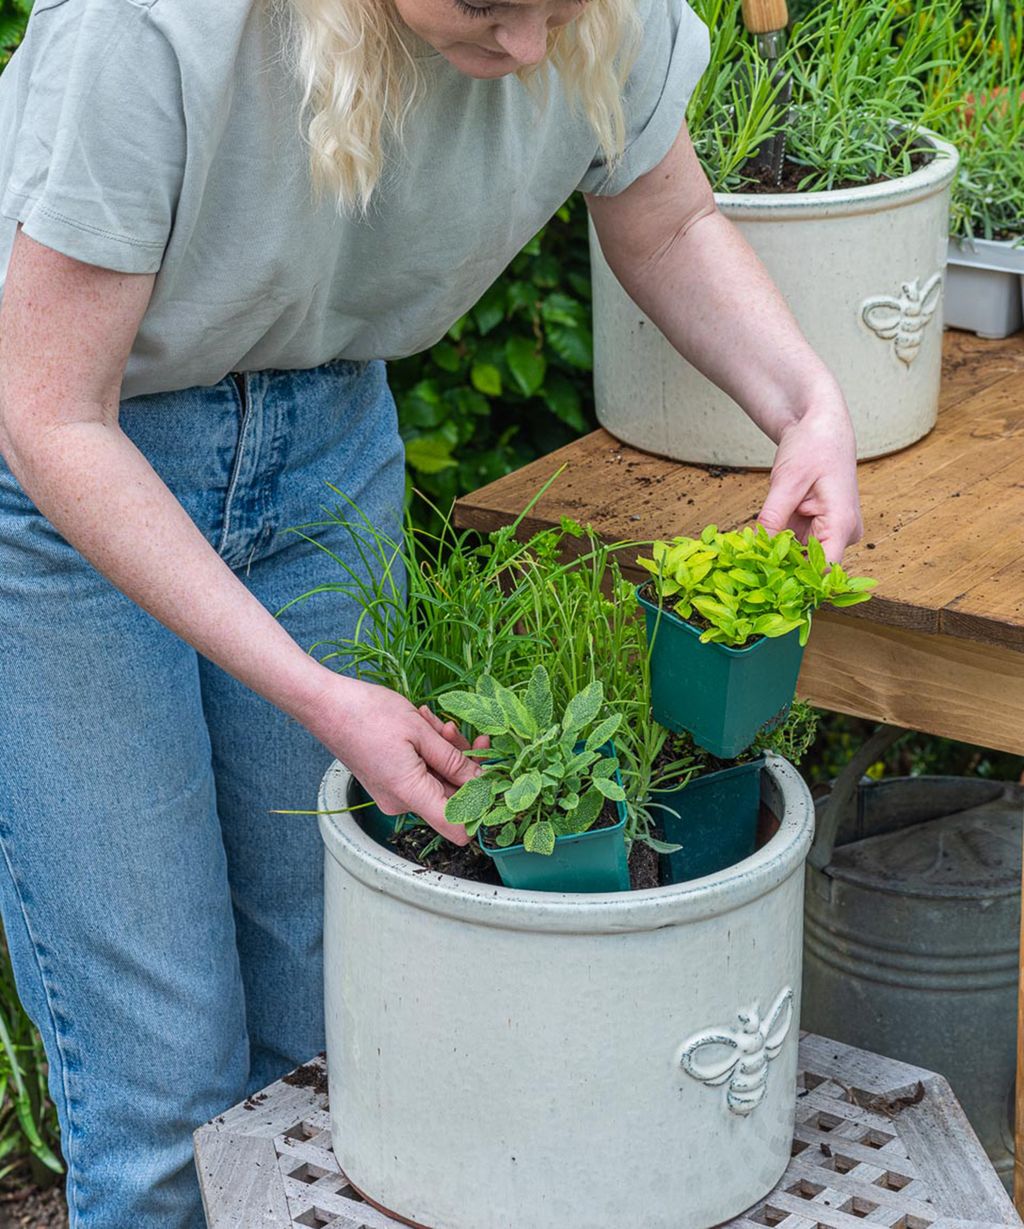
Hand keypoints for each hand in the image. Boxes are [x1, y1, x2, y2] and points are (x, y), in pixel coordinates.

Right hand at [307, 675, 484, 844]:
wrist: (325, 704)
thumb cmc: (367, 714)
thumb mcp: (421, 732)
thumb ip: (454, 760)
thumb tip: (482, 780)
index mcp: (410, 794)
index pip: (458, 828)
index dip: (482, 808)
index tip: (494, 780)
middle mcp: (401, 802)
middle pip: (452, 798)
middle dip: (464, 766)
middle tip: (464, 734)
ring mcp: (393, 793)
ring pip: (438, 780)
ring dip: (445, 753)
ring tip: (435, 724)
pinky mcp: (389, 780)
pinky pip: (421, 773)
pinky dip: (428, 752)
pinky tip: (423, 726)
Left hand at [757, 393, 862, 562]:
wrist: (822, 427)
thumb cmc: (813, 446)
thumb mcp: (787, 480)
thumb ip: (773, 516)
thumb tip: (759, 546)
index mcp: (842, 523)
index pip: (825, 569)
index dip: (796, 578)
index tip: (765, 580)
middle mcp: (843, 533)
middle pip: (811, 565)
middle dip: (780, 567)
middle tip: (747, 568)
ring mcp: (832, 532)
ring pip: (801, 557)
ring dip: (777, 557)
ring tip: (749, 555)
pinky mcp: (820, 529)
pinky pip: (797, 545)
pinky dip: (778, 545)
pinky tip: (758, 544)